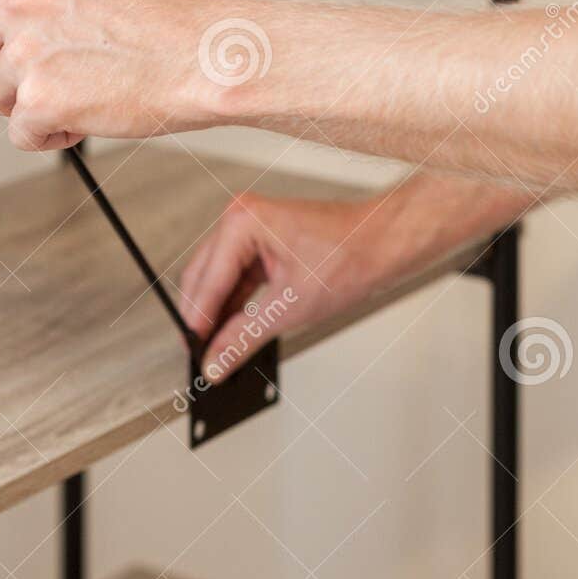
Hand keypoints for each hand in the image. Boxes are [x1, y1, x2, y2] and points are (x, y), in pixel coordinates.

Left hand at [0, 0, 230, 151]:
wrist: (202, 57)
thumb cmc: (163, 27)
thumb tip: (4, 24)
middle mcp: (23, 1)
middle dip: (3, 69)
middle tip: (49, 73)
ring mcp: (28, 51)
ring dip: (28, 104)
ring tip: (78, 93)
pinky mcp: (39, 99)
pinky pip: (18, 133)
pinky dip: (48, 135)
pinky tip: (85, 115)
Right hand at [180, 191, 382, 378]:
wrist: (386, 243)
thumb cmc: (351, 257)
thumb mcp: (291, 308)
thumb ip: (243, 336)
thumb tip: (216, 360)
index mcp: (243, 223)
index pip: (207, 282)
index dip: (197, 323)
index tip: (191, 354)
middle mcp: (241, 218)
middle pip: (203, 277)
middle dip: (201, 318)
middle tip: (199, 356)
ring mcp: (251, 227)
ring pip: (217, 278)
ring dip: (217, 312)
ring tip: (214, 348)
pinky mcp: (263, 241)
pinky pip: (237, 275)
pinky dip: (234, 302)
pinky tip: (231, 329)